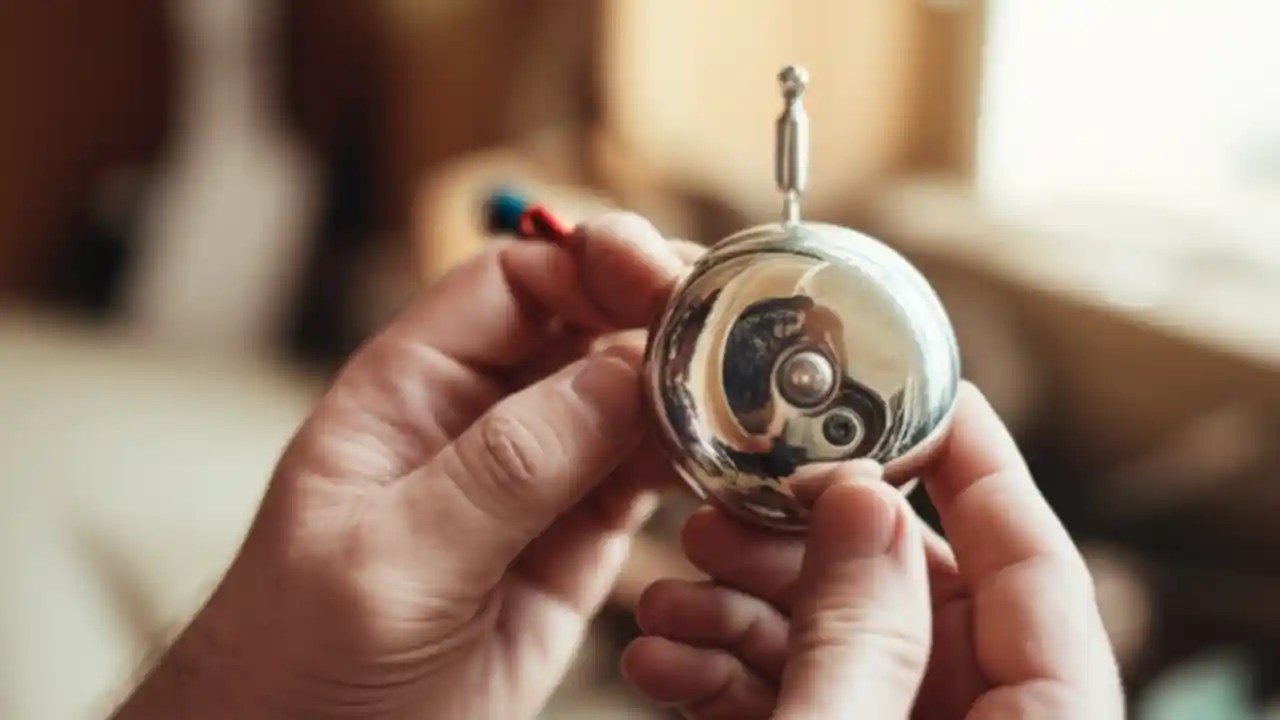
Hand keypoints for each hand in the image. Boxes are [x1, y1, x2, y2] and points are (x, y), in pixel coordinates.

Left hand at [115, 214, 699, 718]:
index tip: (662, 279)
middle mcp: (480, 416)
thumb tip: (617, 377)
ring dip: (690, 385)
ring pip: (630, 395)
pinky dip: (695, 459)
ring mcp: (536, 475)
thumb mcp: (392, 559)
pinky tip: (727, 457)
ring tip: (746, 390)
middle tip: (729, 325)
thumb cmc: (303, 656)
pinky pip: (648, 473)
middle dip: (659, 311)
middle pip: (586, 322)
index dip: (592, 261)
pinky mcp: (578, 536)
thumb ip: (504, 469)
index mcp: (412, 387)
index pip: (514, 280)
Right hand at [622, 385, 1124, 717]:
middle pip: (911, 591)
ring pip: (840, 643)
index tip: (916, 383)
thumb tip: (861, 502)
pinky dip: (729, 677)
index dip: (976, 457)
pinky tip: (663, 658)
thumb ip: (860, 638)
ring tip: (668, 597)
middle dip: (797, 546)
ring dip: (741, 614)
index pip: (1034, 561)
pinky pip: (802, 699)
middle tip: (724, 508)